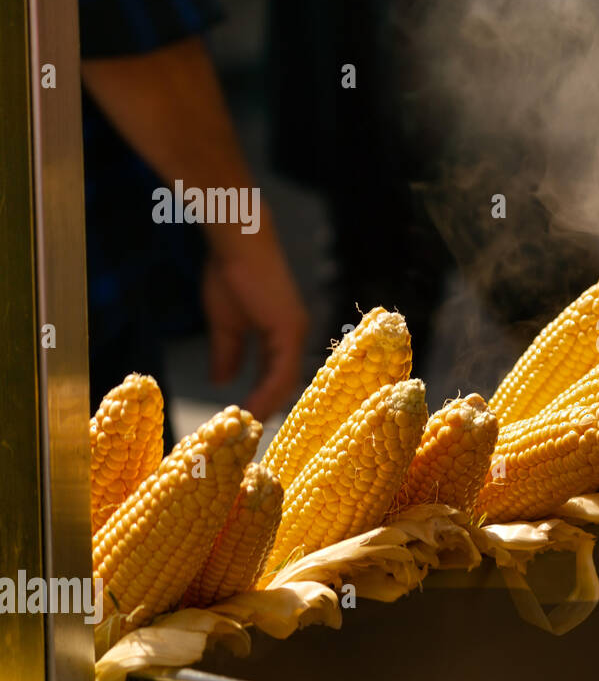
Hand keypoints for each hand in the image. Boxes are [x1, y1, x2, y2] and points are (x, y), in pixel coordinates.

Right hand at [201, 230, 308, 421]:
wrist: (236, 245)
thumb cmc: (230, 275)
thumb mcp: (226, 324)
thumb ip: (227, 353)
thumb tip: (221, 382)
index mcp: (282, 336)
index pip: (277, 376)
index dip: (263, 399)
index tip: (247, 421)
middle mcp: (294, 336)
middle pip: (285, 383)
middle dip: (267, 409)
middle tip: (250, 435)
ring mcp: (295, 332)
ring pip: (285, 380)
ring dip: (267, 406)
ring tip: (248, 428)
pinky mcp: (289, 327)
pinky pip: (282, 369)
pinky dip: (268, 391)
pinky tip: (253, 408)